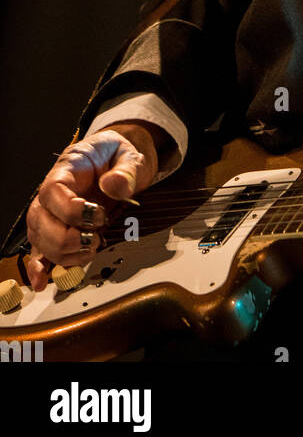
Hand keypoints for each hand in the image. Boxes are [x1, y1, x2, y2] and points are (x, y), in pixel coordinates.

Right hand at [24, 123, 164, 290]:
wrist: (116, 164)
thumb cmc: (116, 157)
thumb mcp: (128, 155)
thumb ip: (125, 169)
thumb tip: (113, 186)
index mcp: (66, 169)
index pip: (53, 192)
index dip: (71, 210)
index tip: (99, 216)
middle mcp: (51, 194)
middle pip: (41, 222)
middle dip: (69, 238)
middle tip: (97, 237)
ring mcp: (50, 214)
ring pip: (41, 241)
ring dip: (65, 254)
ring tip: (92, 247)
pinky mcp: (55, 231)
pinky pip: (39, 251)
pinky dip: (40, 268)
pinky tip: (42, 281)